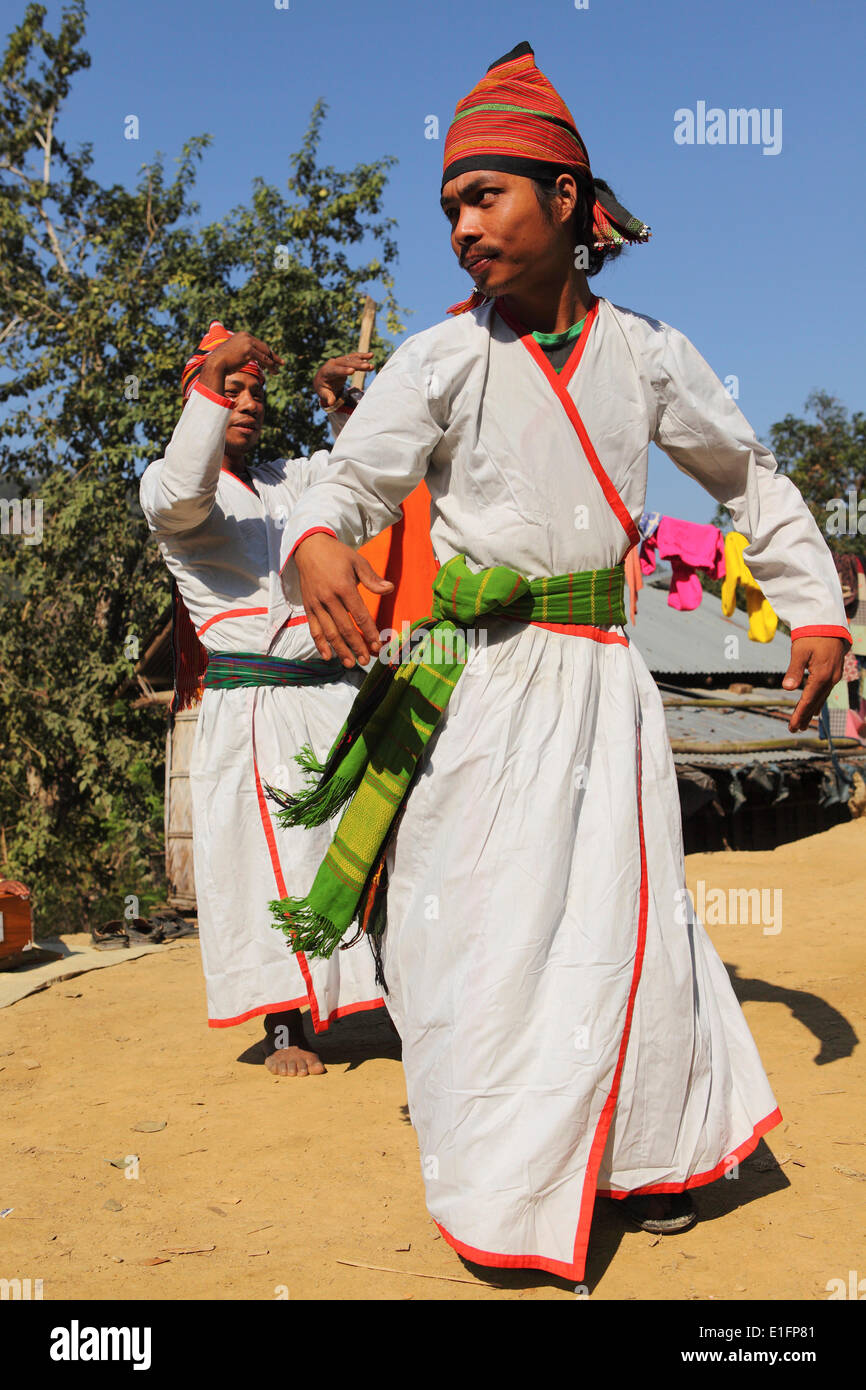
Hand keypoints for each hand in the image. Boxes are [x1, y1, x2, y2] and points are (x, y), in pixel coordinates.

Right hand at [199, 332, 282, 391]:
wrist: (215, 363)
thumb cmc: (222, 361)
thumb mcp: (233, 352)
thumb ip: (242, 352)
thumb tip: (247, 357)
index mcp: (243, 335)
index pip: (258, 344)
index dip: (266, 352)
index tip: (272, 358)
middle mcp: (246, 337)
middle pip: (264, 347)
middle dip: (273, 356)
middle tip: (281, 362)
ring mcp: (248, 343)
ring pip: (265, 353)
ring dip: (273, 362)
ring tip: (279, 369)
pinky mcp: (249, 351)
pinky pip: (263, 359)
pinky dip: (270, 365)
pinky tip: (275, 370)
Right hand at [292, 532, 392, 665]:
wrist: (309, 548)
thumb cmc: (337, 555)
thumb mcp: (358, 562)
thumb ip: (372, 579)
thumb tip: (390, 589)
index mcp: (344, 587)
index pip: (359, 615)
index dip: (369, 632)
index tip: (377, 645)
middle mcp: (329, 598)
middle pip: (344, 628)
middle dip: (356, 647)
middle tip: (366, 661)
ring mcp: (316, 604)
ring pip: (329, 632)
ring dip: (340, 650)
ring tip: (350, 664)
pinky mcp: (308, 607)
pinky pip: (313, 629)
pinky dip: (320, 644)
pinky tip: (328, 656)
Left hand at [313, 353, 373, 407]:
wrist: (322, 379)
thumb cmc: (323, 388)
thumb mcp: (323, 393)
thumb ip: (327, 397)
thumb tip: (331, 403)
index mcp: (326, 371)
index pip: (335, 370)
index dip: (343, 371)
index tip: (353, 371)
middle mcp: (332, 363)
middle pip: (345, 363)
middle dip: (357, 365)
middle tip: (367, 366)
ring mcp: (339, 360)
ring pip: (351, 359)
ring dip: (361, 361)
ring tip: (371, 366)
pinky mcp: (345, 360)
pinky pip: (354, 357)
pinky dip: (362, 356)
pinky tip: (371, 355)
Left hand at [783, 636, 846, 731]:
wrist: (830, 623)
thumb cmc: (812, 635)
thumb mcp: (799, 652)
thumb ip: (794, 670)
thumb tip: (786, 688)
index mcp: (822, 675)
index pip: (808, 700)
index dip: (799, 714)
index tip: (792, 726)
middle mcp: (831, 678)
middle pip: (815, 702)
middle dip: (804, 716)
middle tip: (794, 729)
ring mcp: (834, 676)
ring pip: (821, 697)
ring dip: (811, 710)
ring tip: (802, 723)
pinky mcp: (834, 672)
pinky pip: (825, 691)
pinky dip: (818, 700)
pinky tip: (814, 707)